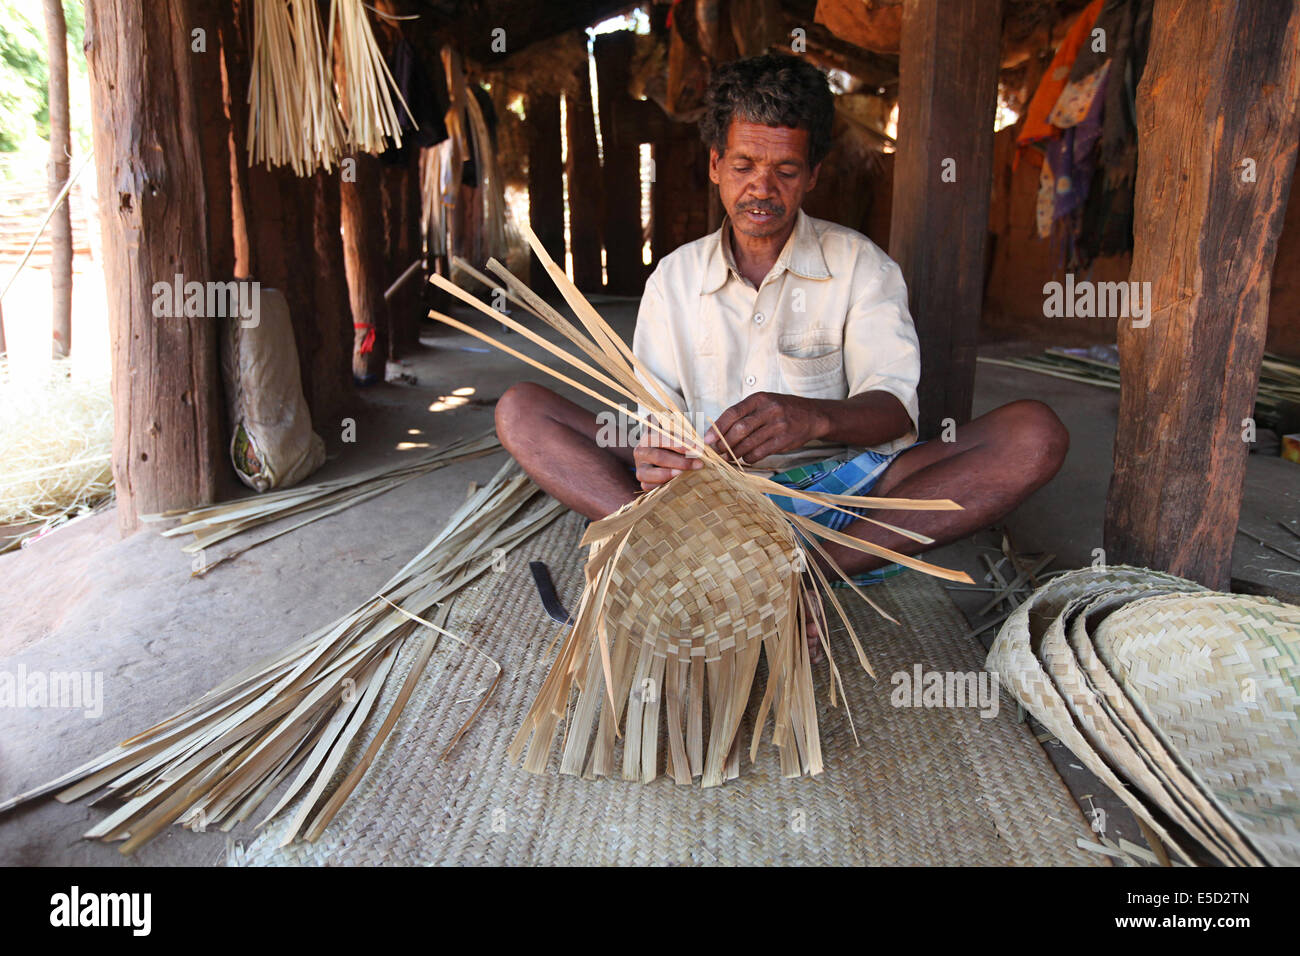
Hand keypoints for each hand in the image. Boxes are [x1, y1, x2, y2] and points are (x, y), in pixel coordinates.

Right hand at [633, 423, 702, 489]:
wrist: (664, 460)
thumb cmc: (674, 447)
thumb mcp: (679, 439)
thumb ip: (686, 441)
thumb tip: (699, 447)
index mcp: (649, 437)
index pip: (662, 438)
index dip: (679, 444)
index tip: (696, 448)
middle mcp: (641, 452)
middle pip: (658, 456)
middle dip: (680, 461)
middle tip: (698, 464)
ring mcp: (640, 468)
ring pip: (647, 473)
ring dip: (668, 474)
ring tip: (683, 474)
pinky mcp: (643, 483)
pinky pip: (647, 486)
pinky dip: (661, 485)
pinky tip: (676, 484)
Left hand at [703, 392, 826, 463]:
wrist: (813, 416)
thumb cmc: (782, 410)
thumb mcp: (764, 403)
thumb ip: (744, 414)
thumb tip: (717, 431)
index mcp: (759, 398)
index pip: (732, 413)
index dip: (717, 428)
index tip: (707, 439)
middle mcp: (769, 410)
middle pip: (739, 429)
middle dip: (724, 443)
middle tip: (716, 452)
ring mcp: (778, 425)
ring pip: (748, 443)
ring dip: (734, 453)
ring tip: (728, 457)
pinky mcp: (784, 440)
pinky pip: (760, 452)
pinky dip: (749, 458)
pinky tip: (746, 458)